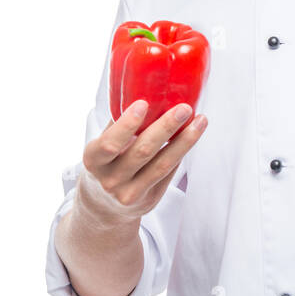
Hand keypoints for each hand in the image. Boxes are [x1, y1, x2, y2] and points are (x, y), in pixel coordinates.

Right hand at [76, 99, 206, 223]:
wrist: (103, 206)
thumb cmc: (106, 163)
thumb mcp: (102, 145)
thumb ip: (118, 124)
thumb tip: (143, 90)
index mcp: (94, 161)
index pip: (109, 143)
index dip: (127, 124)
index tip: (144, 103)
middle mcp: (111, 180)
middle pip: (143, 152)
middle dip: (165, 127)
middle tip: (183, 108)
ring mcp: (130, 193)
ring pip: (162, 164)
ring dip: (184, 140)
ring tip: (200, 121)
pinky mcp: (150, 199)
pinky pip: (169, 173)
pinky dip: (181, 151)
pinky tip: (192, 134)